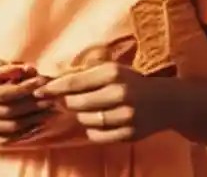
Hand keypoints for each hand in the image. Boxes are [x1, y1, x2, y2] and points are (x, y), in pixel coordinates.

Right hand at [0, 52, 53, 142]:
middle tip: (52, 96)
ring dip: (32, 120)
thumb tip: (25, 69)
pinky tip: (39, 124)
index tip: (41, 80)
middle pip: (7, 112)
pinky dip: (24, 133)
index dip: (24, 89)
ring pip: (8, 128)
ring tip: (50, 110)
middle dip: (32, 105)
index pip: (0, 93)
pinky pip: (5, 137)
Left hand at [33, 62, 169, 143]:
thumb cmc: (132, 83)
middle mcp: (120, 93)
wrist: (166, 102)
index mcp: (113, 73)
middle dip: (68, 103)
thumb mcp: (112, 70)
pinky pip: (97, 135)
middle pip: (77, 103)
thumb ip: (86, 75)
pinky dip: (92, 130)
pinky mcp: (129, 134)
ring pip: (86, 120)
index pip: (74, 82)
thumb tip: (54, 83)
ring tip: (90, 109)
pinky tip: (99, 121)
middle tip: (70, 101)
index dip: (54, 88)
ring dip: (82, 116)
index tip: (40, 91)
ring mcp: (126, 115)